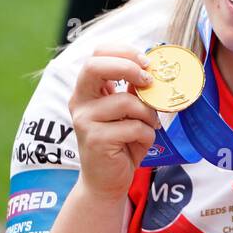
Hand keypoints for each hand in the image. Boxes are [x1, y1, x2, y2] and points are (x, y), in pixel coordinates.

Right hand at [66, 45, 160, 199]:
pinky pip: (133, 127)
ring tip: (150, 124)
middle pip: (94, 66)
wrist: (106, 181)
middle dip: (127, 67)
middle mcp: (80, 101)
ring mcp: (85, 120)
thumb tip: (152, 70)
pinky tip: (142, 141)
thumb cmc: (119, 143)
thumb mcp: (127, 112)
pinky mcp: (96, 139)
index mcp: (87, 90)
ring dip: (148, 112)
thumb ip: (133, 91)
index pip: (97, 55)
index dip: (123, 52)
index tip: (146, 61)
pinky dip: (147, 133)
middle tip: (148, 79)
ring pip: (126, 101)